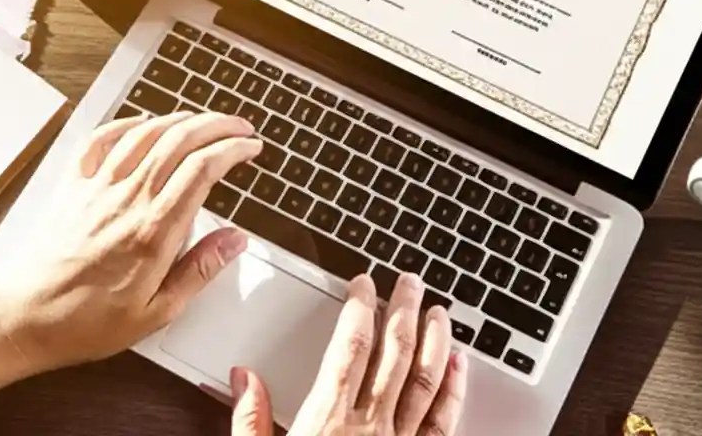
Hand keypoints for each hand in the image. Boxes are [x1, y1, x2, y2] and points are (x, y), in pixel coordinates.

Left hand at [0, 111, 261, 372]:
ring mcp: (97, 188)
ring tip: (201, 121)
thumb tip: (235, 241)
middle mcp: (127, 199)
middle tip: (238, 126)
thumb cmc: (87, 322)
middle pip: (179, 139)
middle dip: (216, 124)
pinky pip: (100, 139)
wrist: (25, 318)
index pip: (202, 168)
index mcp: (153, 230)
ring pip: (144, 133)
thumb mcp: (157, 311)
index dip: (233, 148)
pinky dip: (126, 124)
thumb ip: (200, 270)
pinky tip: (142, 124)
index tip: (250, 147)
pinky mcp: (72, 186)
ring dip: (179, 119)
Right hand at [230, 273, 468, 435]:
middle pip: (394, 354)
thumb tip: (243, 377)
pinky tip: (459, 367)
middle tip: (411, 281)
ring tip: (441, 312)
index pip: (351, 347)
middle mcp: (371, 429)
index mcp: (328, 422)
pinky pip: (444, 424)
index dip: (361, 308)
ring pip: (425, 382)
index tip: (364, 283)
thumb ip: (250, 421)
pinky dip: (454, 390)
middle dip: (405, 310)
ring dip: (435, 342)